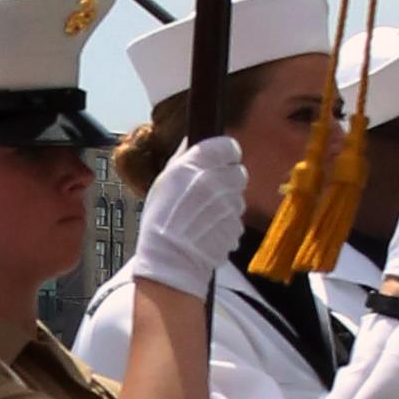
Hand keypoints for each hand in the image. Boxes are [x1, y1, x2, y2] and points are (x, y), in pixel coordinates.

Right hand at [128, 135, 246, 296]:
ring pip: (238, 197)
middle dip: (227, 180)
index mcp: (198, 163)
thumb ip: (182, 158)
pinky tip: (208, 231)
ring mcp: (230, 205)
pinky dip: (226, 224)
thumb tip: (192, 140)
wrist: (169, 258)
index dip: (225, 155)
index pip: (229, 147)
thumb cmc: (160, 218)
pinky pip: (237, 219)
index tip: (218, 162)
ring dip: (227, 204)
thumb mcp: (164, 180)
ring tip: (204, 216)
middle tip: (209, 192)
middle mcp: (218, 180)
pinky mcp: (237, 225)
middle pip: (238, 172)